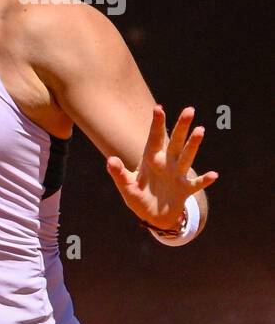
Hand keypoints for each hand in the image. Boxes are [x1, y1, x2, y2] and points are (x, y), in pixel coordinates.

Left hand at [105, 105, 217, 229]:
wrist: (154, 216)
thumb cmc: (138, 197)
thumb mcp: (126, 187)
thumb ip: (118, 174)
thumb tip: (110, 160)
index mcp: (150, 160)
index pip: (154, 139)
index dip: (156, 124)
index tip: (158, 108)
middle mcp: (166, 164)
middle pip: (175, 142)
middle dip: (181, 127)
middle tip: (189, 109)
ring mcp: (177, 175)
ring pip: (186, 157)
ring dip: (193, 145)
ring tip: (200, 130)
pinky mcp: (185, 190)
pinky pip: (196, 184)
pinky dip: (204, 180)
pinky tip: (213, 174)